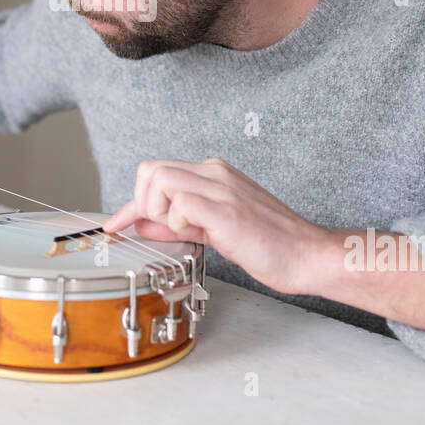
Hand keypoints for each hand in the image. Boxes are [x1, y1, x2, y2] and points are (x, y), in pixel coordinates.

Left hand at [102, 157, 330, 294]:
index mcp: (214, 173)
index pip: (157, 172)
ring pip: (159, 180)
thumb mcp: (213, 230)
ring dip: (160, 212)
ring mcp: (221, 187)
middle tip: (160, 230)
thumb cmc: (269, 245)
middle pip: (150, 169)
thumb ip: (177, 223)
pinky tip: (201, 235)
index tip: (117, 223)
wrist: (307, 256)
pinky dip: (178, 223)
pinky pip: (180, 204)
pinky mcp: (226, 208)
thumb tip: (142, 223)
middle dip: (142, 204)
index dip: (132, 201)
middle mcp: (215, 172)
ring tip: (187, 232)